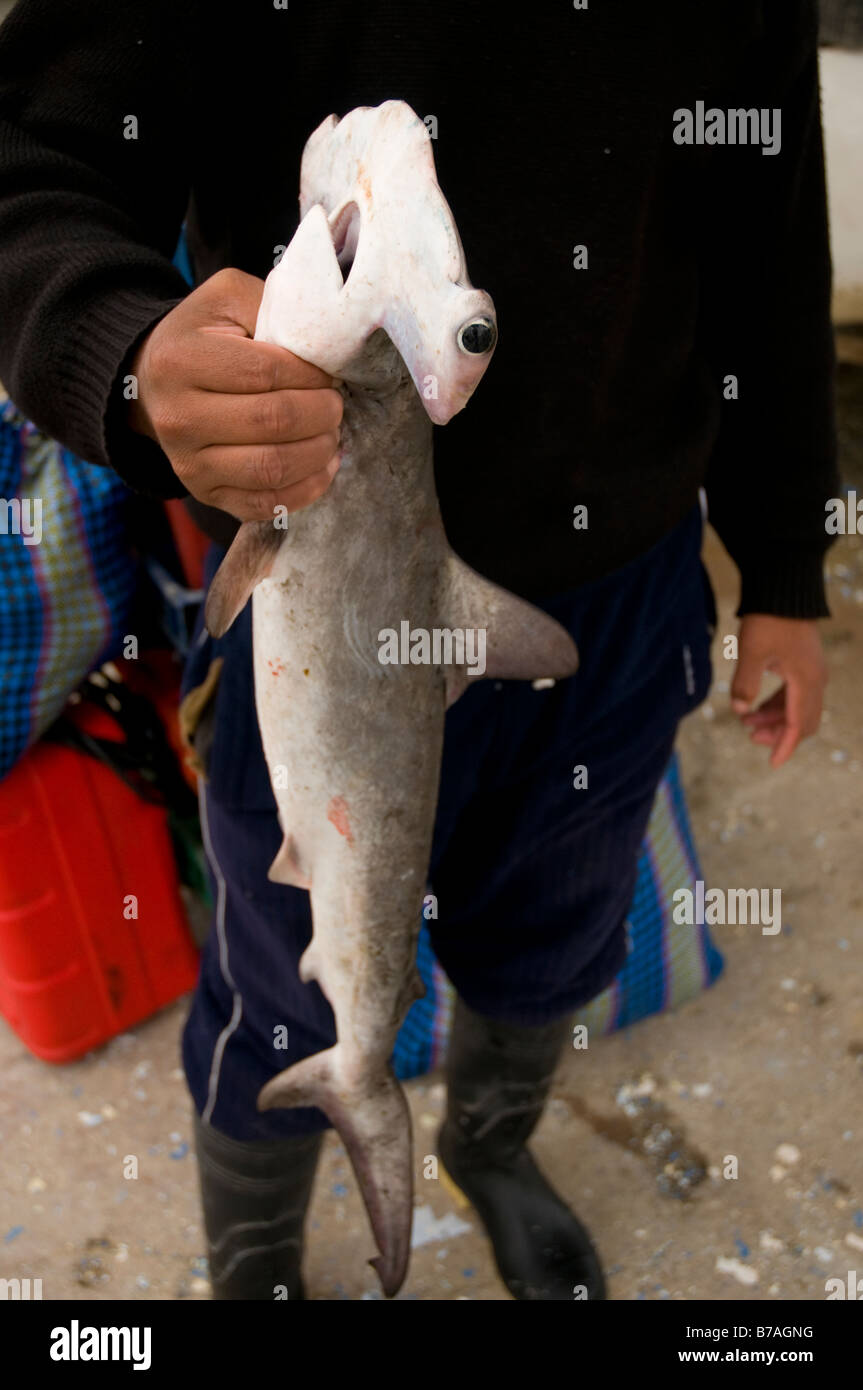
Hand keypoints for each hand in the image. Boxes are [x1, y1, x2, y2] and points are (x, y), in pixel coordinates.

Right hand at [128, 267, 342, 518]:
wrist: (154, 383)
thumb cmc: (203, 337)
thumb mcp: (229, 299)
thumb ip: (274, 307)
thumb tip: (327, 344)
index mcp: (181, 361)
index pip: (266, 373)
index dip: (311, 375)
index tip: (328, 374)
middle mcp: (178, 418)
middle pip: (273, 423)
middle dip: (322, 413)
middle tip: (336, 404)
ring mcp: (189, 464)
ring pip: (272, 468)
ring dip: (319, 452)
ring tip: (331, 433)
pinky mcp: (206, 493)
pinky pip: (265, 504)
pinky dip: (307, 489)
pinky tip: (322, 466)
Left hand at [731, 615, 826, 767]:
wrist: (784, 589)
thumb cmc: (768, 619)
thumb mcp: (751, 652)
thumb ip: (745, 683)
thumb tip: (738, 709)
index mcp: (805, 680)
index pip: (797, 724)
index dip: (784, 746)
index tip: (772, 764)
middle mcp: (815, 679)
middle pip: (802, 720)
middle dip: (778, 734)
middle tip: (750, 736)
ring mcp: (812, 671)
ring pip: (797, 708)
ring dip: (774, 718)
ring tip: (744, 720)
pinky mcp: (804, 664)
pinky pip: (794, 694)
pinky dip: (776, 704)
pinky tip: (754, 705)